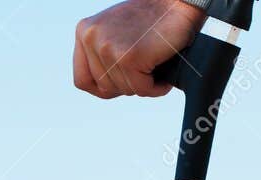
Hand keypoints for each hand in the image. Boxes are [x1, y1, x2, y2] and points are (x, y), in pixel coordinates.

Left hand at [73, 0, 205, 99]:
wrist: (179, 3)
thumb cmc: (152, 20)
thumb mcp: (114, 33)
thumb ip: (101, 56)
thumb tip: (100, 88)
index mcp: (84, 31)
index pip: (81, 80)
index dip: (104, 87)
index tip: (123, 80)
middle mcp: (91, 37)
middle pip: (103, 87)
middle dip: (126, 85)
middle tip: (144, 71)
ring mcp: (108, 47)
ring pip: (123, 89)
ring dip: (143, 85)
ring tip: (155, 68)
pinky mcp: (129, 57)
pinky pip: (141, 89)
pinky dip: (156, 88)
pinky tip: (162, 75)